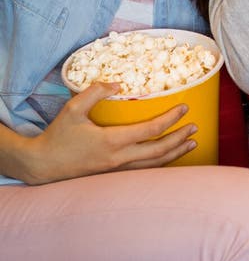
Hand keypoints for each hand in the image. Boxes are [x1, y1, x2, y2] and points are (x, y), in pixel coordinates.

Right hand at [21, 82, 197, 183]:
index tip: (184, 108)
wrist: (41, 167)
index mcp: (112, 141)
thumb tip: (118, 84)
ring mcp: (116, 170)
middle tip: (195, 127)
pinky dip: (160, 163)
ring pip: (153, 164)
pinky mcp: (113, 175)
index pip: (151, 130)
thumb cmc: (57, 136)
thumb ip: (96, 92)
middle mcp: (118, 159)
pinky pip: (143, 170)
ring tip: (191, 144)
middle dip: (179, 138)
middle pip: (159, 150)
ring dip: (175, 153)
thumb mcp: (73, 108)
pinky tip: (168, 157)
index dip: (171, 119)